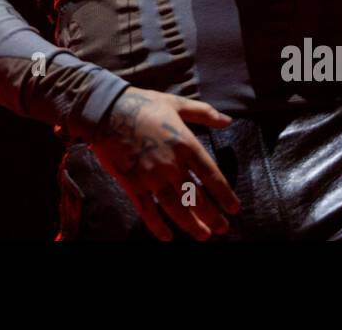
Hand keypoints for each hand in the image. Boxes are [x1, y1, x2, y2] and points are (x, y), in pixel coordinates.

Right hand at [89, 87, 240, 240]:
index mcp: (185, 144)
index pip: (211, 175)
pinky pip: (146, 210)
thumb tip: (228, 121)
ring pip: (175, 208)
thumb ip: (204, 113)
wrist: (107, 110)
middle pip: (196, 197)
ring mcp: (150, 176)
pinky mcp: (132, 183)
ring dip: (190, 225)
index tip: (234, 208)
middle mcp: (171, 164)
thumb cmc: (143, 105)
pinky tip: (167, 236)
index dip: (225, 194)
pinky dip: (157, 226)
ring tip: (202, 235)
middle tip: (222, 229)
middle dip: (212, 216)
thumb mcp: (177, 104)